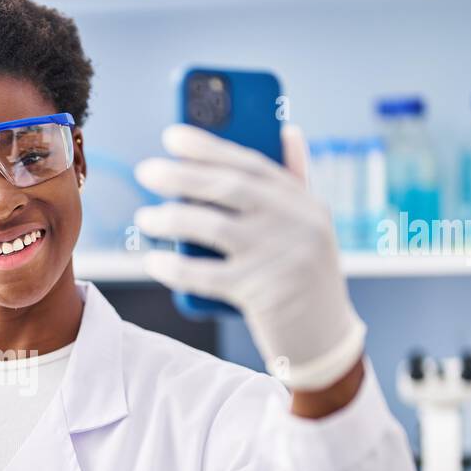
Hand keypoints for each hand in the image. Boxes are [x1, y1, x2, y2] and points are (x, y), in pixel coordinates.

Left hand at [134, 124, 365, 390]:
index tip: (172, 136)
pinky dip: (176, 268)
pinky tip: (154, 262)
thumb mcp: (311, 227)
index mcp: (303, 203)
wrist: (326, 340)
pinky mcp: (263, 295)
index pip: (251, 162)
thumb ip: (297, 181)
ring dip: (170, 220)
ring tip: (144, 219)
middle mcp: (296, 224)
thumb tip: (287, 130)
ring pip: (213, 228)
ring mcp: (280, 259)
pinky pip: (207, 276)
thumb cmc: (305, 278)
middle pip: (228, 188)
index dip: (209, 146)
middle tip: (146, 172)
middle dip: (181, 176)